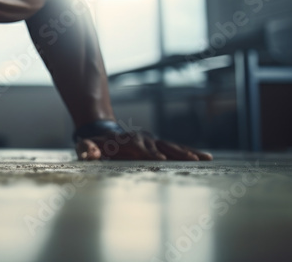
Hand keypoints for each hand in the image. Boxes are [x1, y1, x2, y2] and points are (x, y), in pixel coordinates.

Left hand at [76, 131, 212, 160]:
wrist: (102, 133)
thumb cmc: (94, 145)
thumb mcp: (85, 146)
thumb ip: (86, 149)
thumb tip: (90, 154)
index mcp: (126, 140)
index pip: (138, 146)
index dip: (147, 151)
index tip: (158, 158)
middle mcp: (142, 138)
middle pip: (159, 145)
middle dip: (173, 152)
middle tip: (189, 159)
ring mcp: (152, 141)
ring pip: (171, 146)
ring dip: (187, 152)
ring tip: (203, 159)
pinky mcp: (159, 145)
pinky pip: (176, 149)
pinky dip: (191, 152)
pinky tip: (206, 158)